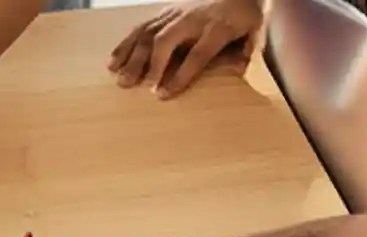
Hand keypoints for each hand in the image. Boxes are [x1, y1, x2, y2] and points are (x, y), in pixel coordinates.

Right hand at [109, 0, 260, 98]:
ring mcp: (175, 14)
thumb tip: (236, 70)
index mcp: (217, 27)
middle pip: (165, 41)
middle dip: (149, 64)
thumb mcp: (253, 30)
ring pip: (148, 34)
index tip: (162, 94)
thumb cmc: (243, 13)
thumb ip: (244, 51)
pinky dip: (125, 44)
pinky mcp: (164, 12)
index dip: (180, 76)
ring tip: (120, 78)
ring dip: (132, 57)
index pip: (197, 54)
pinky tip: (114, 61)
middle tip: (135, 86)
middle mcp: (192, 19)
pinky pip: (141, 27)